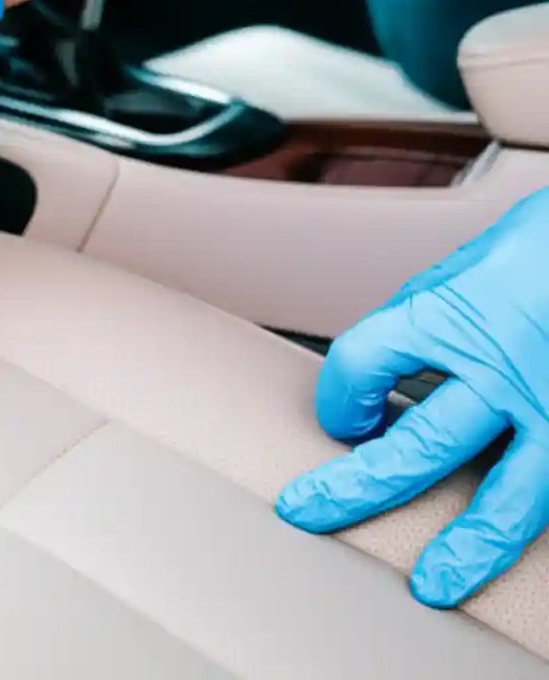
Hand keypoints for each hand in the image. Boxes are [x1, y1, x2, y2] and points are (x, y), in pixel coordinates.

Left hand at [277, 186, 548, 607]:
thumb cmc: (536, 248)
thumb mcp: (458, 274)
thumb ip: (416, 331)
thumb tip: (375, 382)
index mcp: (449, 318)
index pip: (358, 368)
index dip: (337, 398)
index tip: (340, 418)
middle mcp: (498, 371)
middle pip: (412, 450)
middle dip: (352, 491)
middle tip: (307, 513)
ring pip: (506, 498)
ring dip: (465, 548)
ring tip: (432, 585)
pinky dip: (527, 520)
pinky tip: (504, 540)